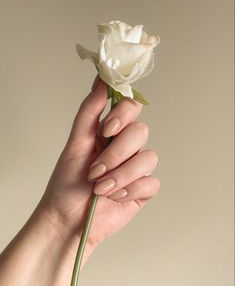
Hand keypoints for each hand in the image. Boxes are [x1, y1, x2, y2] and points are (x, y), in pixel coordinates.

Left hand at [41, 76, 159, 248]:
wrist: (69, 219)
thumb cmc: (67, 182)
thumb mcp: (75, 144)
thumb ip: (89, 112)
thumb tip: (101, 80)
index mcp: (110, 132)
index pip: (131, 107)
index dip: (123, 115)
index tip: (106, 130)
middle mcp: (125, 147)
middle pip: (141, 132)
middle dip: (117, 153)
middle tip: (96, 169)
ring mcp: (136, 168)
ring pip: (149, 158)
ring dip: (122, 175)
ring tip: (100, 187)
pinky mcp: (143, 189)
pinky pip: (151, 182)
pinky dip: (130, 191)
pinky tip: (113, 197)